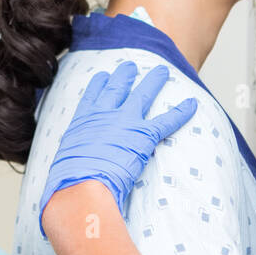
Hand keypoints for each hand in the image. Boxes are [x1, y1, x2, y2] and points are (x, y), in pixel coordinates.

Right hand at [37, 61, 196, 236]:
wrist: (80, 188)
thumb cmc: (68, 185)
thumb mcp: (63, 167)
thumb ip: (71, 164)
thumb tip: (66, 179)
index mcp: (82, 123)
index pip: (91, 97)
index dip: (99, 85)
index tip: (103, 76)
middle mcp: (102, 116)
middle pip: (117, 89)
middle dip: (125, 76)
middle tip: (130, 66)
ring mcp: (124, 123)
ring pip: (143, 95)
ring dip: (154, 82)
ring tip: (161, 71)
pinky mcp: (144, 135)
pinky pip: (167, 120)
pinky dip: (181, 112)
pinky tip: (192, 104)